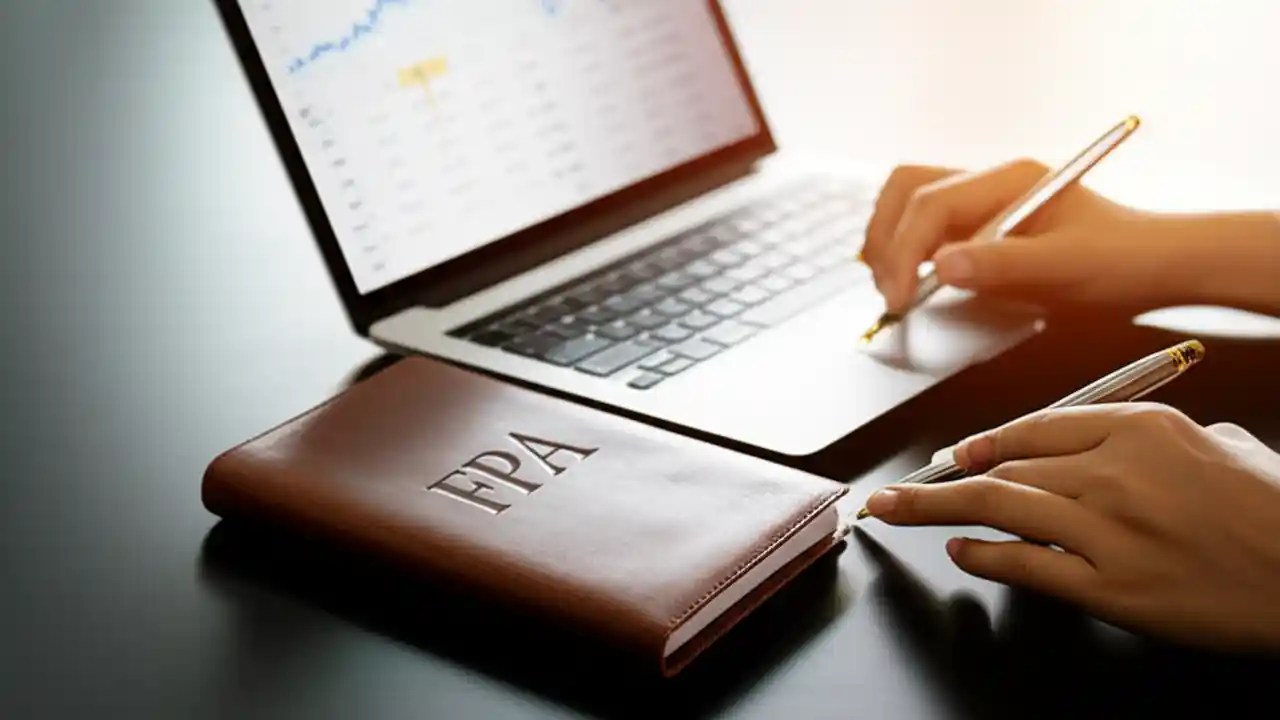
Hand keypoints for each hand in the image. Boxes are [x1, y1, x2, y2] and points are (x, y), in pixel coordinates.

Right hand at [859, 159, 1279, 315]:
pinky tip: (915, 285)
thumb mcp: (1065, 269)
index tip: (899, 297)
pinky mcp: (978, 228)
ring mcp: (981, 204)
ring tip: (896, 290)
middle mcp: (989, 184)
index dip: (904, 250)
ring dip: (890, 244)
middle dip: (885, 238)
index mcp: (1010, 180)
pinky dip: (907, 254)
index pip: (931, 203)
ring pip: (907, 205)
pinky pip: (925, 230)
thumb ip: (1002, 265)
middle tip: (888, 291)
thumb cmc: (1120, 263)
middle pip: (906, 189)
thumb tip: (941, 267)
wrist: (1154, 267)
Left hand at [863, 402, 1279, 650]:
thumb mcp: (1227, 446)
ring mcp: (1109, 531)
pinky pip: (1028, 566)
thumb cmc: (1278, 513)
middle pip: (1005, 466)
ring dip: (935, 508)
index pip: (1038, 428)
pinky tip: (961, 553)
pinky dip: (985, 558)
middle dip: (941, 477)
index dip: (986, 442)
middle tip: (897, 488)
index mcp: (1143, 428)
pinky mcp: (1112, 588)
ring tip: (894, 511)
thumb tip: (1115, 439)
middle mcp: (1116, 472)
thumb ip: (1164, 436)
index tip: (956, 452)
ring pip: (1001, 507)